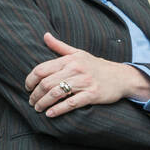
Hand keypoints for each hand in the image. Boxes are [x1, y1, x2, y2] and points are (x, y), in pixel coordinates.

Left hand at [25, 32, 149, 116]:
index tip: (27, 87)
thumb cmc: (96, 65)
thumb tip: (45, 35)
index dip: (31, 79)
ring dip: (43, 103)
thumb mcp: (78, 53)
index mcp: (69, 60)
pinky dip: (58, 110)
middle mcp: (75, 69)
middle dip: (35, 94)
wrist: (121, 77)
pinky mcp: (92, 95)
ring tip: (37, 108)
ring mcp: (84, 82)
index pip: (42, 69)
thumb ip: (59, 46)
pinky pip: (71, 103)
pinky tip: (50, 114)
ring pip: (56, 93)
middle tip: (31, 101)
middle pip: (46, 83)